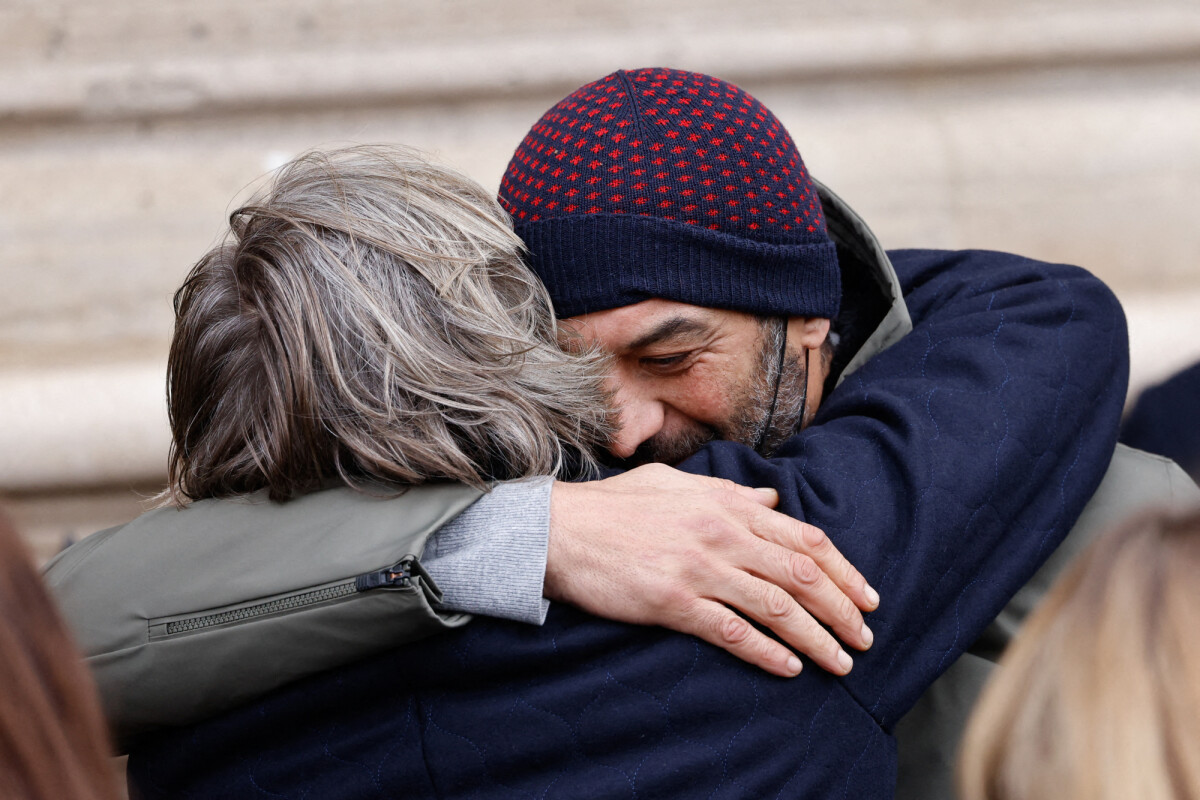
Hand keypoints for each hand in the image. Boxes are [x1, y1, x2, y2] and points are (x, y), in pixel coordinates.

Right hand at [546, 463, 878, 677]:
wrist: (560, 530)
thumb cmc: (615, 506)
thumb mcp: (678, 484)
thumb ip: (730, 492)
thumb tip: (772, 500)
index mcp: (727, 505)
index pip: (805, 539)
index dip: (844, 570)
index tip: (867, 596)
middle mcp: (722, 534)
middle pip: (802, 574)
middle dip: (842, 610)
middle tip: (866, 638)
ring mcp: (699, 568)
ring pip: (776, 606)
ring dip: (816, 638)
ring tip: (841, 663)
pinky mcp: (673, 601)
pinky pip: (732, 631)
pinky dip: (766, 652)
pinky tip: (789, 668)